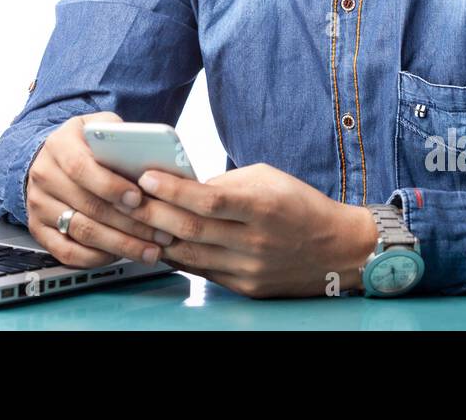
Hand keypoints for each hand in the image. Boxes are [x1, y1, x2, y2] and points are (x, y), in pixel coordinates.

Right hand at [24, 113, 174, 268]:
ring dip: (120, 244)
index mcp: (59, 145)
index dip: (111, 186)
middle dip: (129, 223)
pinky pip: (68, 252)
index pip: (81, 168)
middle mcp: (44, 176)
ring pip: (82, 232)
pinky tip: (121, 255)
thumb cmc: (87, 144)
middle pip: (87, 205)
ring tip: (149, 250)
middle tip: (160, 232)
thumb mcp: (103, 127)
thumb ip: (123, 138)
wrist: (54, 157)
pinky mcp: (38, 229)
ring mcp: (39, 205)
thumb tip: (152, 160)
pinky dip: (97, 258)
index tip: (138, 198)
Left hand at [114, 162, 377, 297]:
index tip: (146, 177)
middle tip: (127, 199)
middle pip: (190, 229)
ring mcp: (249, 269)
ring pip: (189, 255)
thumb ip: (225, 182)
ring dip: (158, 238)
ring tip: (136, 221)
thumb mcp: (266, 178)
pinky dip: (179, 255)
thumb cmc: (299, 205)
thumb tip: (182, 185)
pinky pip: (201, 271)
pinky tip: (163, 242)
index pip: (207, 200)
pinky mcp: (245, 288)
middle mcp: (254, 241)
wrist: (338, 250)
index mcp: (262, 207)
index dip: (172, 190)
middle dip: (152, 214)